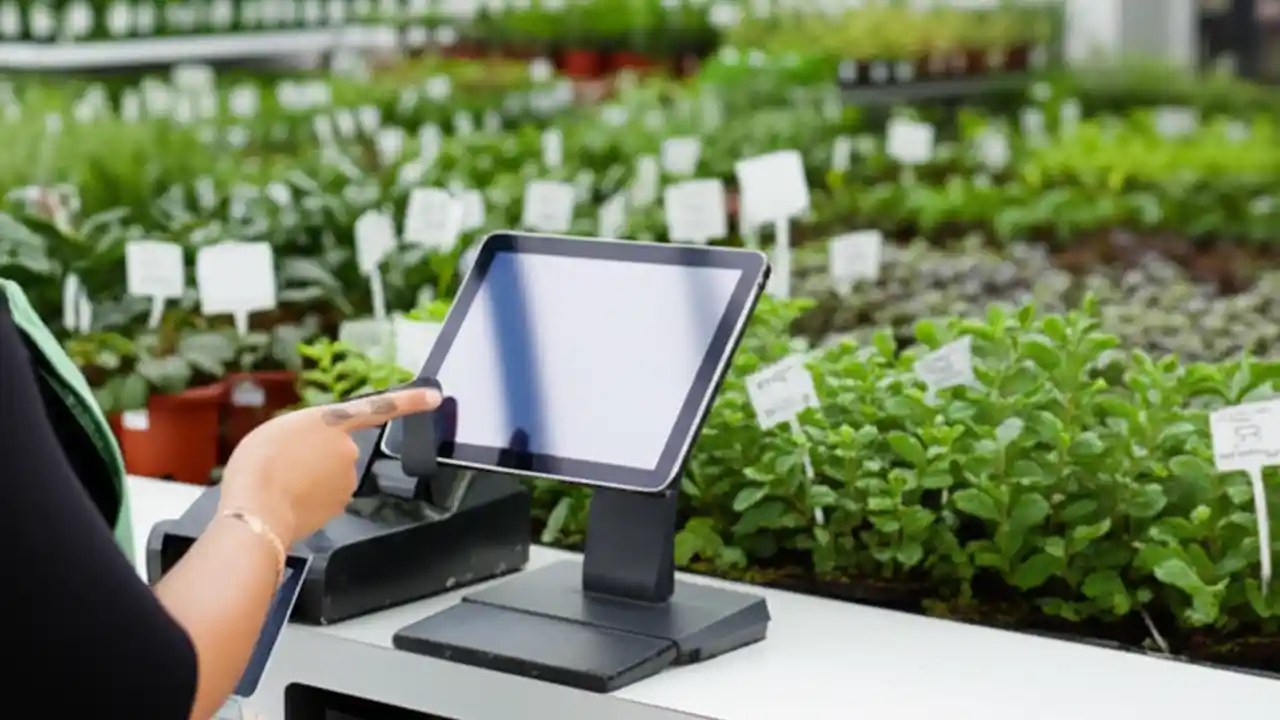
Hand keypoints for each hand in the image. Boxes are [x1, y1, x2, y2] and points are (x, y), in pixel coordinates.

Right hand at [218, 387, 441, 544]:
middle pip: (337, 450)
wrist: (257, 509)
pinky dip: (310, 498)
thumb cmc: (257, 464)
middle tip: (284, 465)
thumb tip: (312, 448)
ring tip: (281, 483)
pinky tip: (288, 499)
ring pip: (331, 475)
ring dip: (311, 479)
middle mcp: (347, 448)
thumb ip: (304, 433)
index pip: (378, 407)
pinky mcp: (341, 505)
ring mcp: (347, 479)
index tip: (435, 397)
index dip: (410, 401)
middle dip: (316, 458)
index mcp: (331, 421)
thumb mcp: (276, 430)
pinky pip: (325, 497)